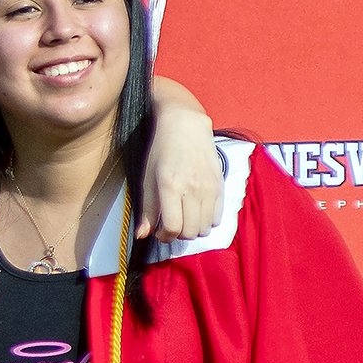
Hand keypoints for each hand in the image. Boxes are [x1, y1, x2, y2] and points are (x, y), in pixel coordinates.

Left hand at [139, 77, 223, 240]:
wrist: (186, 126)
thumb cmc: (162, 151)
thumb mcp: (148, 179)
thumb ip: (147, 209)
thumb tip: (142, 235)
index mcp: (170, 187)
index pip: (173, 227)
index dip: (164, 236)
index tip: (160, 232)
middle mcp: (192, 189)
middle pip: (190, 231)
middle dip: (178, 234)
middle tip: (172, 224)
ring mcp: (208, 188)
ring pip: (205, 228)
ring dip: (194, 229)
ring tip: (185, 219)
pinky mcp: (220, 185)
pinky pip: (218, 217)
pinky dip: (208, 222)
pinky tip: (198, 213)